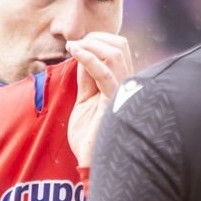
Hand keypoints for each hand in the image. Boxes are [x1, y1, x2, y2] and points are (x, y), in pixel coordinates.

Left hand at [65, 32, 133, 167]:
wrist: (89, 163)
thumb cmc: (88, 136)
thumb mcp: (85, 99)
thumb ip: (87, 78)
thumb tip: (82, 52)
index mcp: (122, 83)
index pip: (118, 48)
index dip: (97, 40)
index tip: (76, 44)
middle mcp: (127, 85)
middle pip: (120, 45)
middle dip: (95, 38)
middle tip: (74, 44)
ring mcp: (123, 92)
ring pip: (115, 53)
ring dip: (90, 44)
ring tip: (73, 47)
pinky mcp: (114, 102)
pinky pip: (104, 73)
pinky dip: (89, 58)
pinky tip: (76, 52)